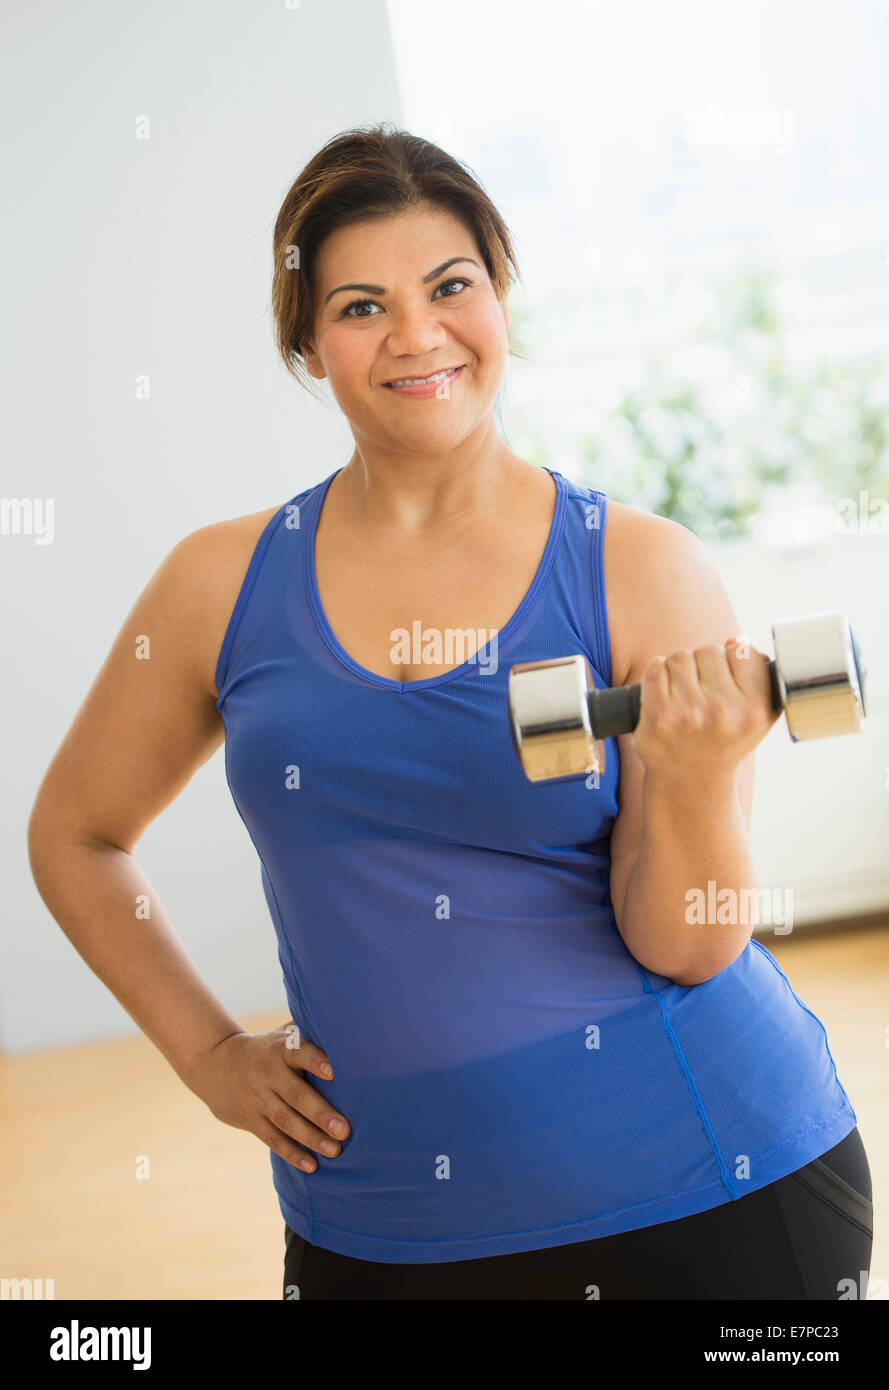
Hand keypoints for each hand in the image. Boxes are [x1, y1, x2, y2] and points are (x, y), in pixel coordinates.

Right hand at [187, 1024, 349, 1172]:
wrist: (215, 1064)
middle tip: (344, 1129)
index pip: (299, 1052)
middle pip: (295, 1094)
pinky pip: (272, 1138)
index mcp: (280, 1049)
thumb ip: (310, 1030)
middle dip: (320, 1113)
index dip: (315, 1061)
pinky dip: (292, 1153)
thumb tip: (349, 1024)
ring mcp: (257, 1098)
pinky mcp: (250, 1119)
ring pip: (285, 1121)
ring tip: (335, 1150)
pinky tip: (312, 1165)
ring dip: (310, 1138)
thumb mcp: (282, 1034)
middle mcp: (268, 1074)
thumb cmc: (267, 1048)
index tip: (334, 1071)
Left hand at [630, 638, 780, 785]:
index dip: (732, 661)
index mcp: (754, 710)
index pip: (742, 652)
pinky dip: (657, 673)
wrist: (691, 782)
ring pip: (680, 657)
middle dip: (703, 665)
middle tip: (702, 689)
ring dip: (679, 668)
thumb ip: (758, 675)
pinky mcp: (658, 718)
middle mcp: (723, 713)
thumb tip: (734, 641)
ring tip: (684, 693)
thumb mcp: (757, 716)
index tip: (727, 680)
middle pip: (708, 651)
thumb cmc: (725, 741)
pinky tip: (665, 693)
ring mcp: (688, 716)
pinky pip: (655, 668)